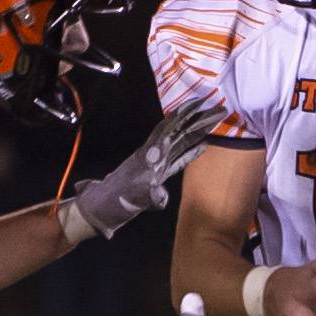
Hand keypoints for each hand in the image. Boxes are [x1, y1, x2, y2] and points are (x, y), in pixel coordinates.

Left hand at [68, 98, 227, 238]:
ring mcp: (154, 165)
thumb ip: (147, 198)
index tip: (199, 104)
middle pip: (178, 133)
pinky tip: (201, 147)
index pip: (168, 131)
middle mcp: (152, 157)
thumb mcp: (129, 201)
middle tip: (218, 111)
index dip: (183, 117)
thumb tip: (161, 195)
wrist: (98, 211)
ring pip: (179, 144)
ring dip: (196, 133)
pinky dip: (190, 151)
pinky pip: (177, 159)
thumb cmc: (111, 205)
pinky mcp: (155, 175)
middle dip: (197, 121)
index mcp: (147, 158)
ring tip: (214, 122)